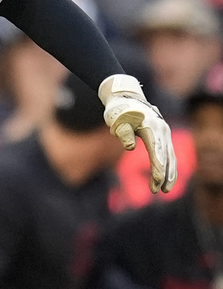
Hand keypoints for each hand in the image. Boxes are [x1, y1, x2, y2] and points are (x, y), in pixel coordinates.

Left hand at [99, 74, 177, 192]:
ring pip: (171, 156)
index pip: (156, 151)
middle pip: (166, 155)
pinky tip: (168, 178)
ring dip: (170, 173)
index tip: (156, 182)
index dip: (157, 168)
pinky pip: (169, 153)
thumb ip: (123, 133)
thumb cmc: (118, 111)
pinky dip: (169, 166)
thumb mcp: (117, 120)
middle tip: (158, 191)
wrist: (126, 97)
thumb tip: (130, 148)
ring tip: (165, 190)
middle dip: (163, 175)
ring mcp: (165, 132)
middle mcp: (162, 129)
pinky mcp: (163, 134)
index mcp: (151, 126)